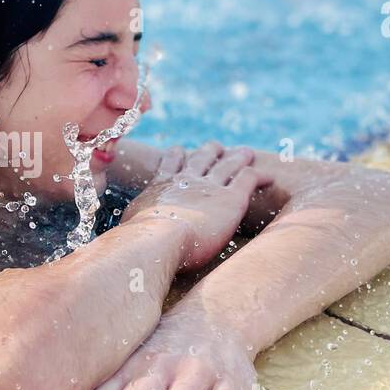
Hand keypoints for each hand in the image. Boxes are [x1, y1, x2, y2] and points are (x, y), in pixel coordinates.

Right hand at [122, 143, 271, 273]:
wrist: (156, 239)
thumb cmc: (138, 241)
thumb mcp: (128, 230)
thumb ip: (130, 230)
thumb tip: (119, 244)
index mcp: (160, 186)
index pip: (170, 164)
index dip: (176, 156)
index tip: (179, 150)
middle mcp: (186, 180)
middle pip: (201, 158)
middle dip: (209, 152)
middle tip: (216, 146)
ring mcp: (209, 186)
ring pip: (228, 164)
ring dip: (238, 157)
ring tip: (246, 153)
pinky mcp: (231, 198)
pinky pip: (249, 179)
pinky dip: (259, 175)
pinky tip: (270, 177)